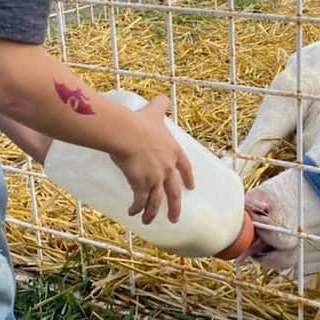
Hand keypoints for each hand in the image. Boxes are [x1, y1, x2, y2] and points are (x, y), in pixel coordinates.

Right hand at [108, 96, 195, 224]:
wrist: (128, 134)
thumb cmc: (140, 122)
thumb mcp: (155, 112)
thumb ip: (160, 105)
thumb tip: (162, 97)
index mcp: (174, 151)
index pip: (185, 167)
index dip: (187, 177)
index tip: (191, 187)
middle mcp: (168, 167)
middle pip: (175, 190)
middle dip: (175, 205)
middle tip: (176, 217)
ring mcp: (156, 177)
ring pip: (157, 201)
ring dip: (153, 213)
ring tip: (149, 221)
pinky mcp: (142, 185)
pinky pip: (141, 202)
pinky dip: (138, 208)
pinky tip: (133, 213)